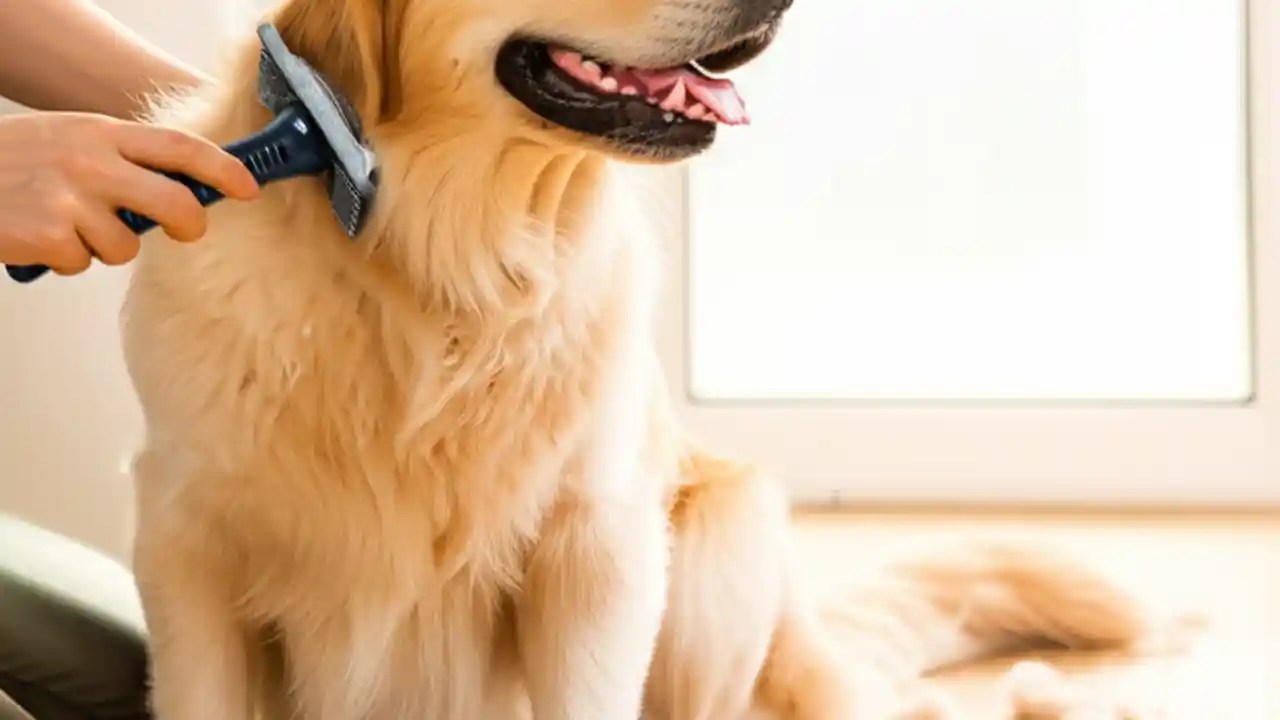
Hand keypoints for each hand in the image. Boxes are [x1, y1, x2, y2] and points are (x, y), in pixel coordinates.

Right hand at [0, 112, 258, 274]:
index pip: (180, 147)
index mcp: (102, 133)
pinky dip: (64, 258)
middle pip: (175, 203)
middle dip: (189, 224)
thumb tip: (184, 188)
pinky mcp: (48, 235)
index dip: (223, 168)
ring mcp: (69, 199)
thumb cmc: (16, 159)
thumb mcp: (72, 138)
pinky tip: (39, 236)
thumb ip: (123, 156)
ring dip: (103, 245)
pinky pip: (82, 263)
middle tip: (185, 230)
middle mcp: (90, 162)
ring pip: (125, 245)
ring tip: (67, 223)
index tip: (249, 187)